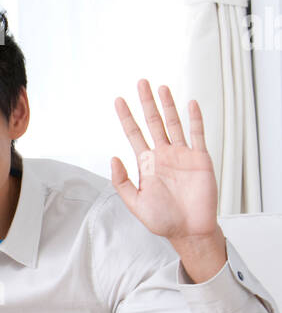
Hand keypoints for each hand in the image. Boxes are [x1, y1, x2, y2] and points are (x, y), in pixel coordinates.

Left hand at [112, 81, 219, 242]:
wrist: (189, 230)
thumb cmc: (163, 220)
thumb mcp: (135, 203)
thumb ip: (122, 182)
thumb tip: (113, 158)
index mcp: (147, 164)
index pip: (134, 134)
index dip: (126, 117)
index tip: (118, 100)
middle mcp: (163, 155)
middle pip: (153, 122)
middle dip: (146, 102)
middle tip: (141, 82)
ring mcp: (182, 155)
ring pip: (174, 123)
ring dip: (168, 105)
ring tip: (161, 87)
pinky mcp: (200, 159)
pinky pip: (197, 135)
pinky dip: (195, 119)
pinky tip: (190, 104)